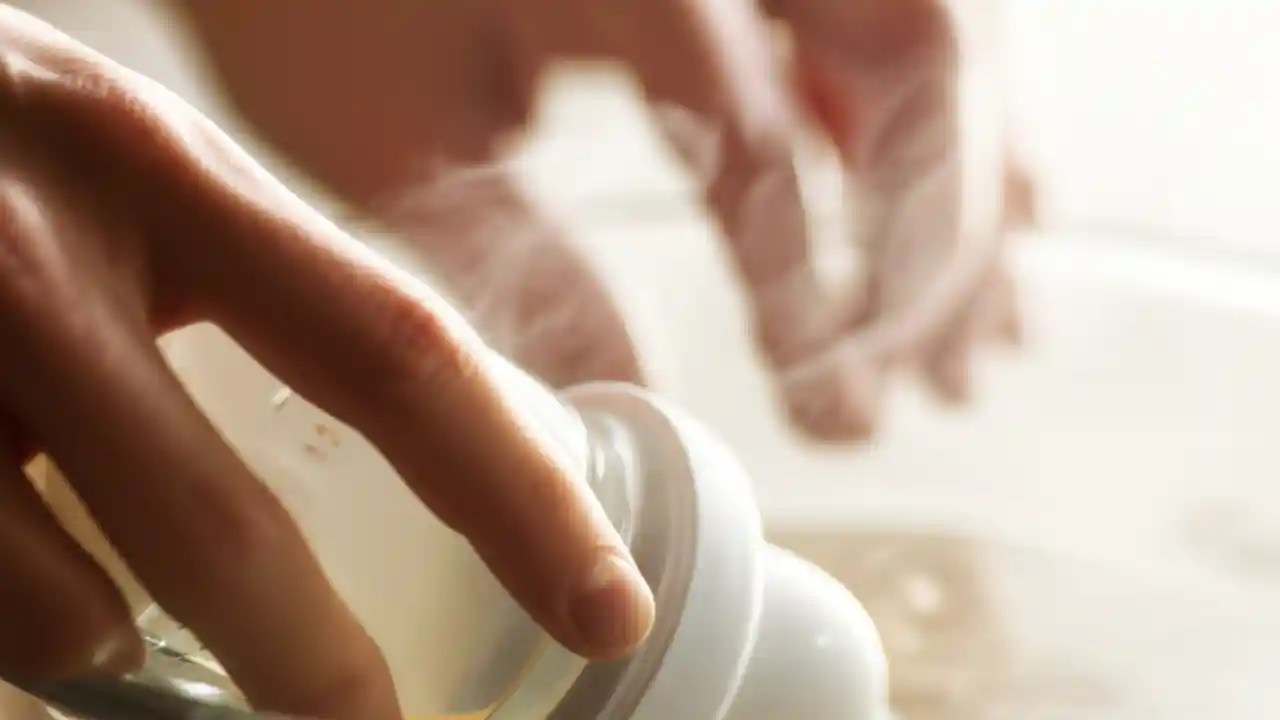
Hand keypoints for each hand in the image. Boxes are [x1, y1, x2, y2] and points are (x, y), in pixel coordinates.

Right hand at [0, 8, 651, 719]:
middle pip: (222, 531)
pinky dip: (17, 623)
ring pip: (54, 609)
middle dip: (311, 666)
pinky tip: (20, 562)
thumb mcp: (126, 171)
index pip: (396, 352)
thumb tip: (412, 448)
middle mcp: (33, 258)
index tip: (609, 607)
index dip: (519, 498)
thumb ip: (246, 292)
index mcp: (163, 172)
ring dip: (102, 639)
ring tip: (108, 602)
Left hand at [175, 0, 1030, 439]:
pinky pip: (879, 41)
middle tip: (928, 389)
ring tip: (973, 350)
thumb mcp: (387, 136)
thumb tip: (637, 396)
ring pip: (932, 46)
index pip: (755, 138)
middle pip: (916, 60)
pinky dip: (928, 146)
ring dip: (969, 202)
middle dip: (940, 247)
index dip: (810, 285)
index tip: (837, 407)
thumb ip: (522, 267)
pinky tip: (940, 238)